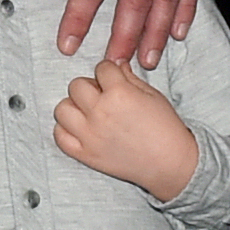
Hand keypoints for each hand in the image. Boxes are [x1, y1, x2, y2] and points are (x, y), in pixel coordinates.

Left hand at [53, 56, 198, 200]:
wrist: (170, 164)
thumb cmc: (166, 129)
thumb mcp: (153, 96)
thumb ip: (130, 78)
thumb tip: (116, 65)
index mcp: (119, 94)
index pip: (101, 68)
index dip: (109, 72)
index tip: (114, 80)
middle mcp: (100, 112)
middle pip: (76, 85)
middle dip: (90, 87)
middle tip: (102, 96)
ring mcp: (89, 134)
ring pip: (62, 109)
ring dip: (74, 107)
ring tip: (89, 113)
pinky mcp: (85, 154)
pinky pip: (59, 136)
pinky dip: (66, 131)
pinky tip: (80, 129)